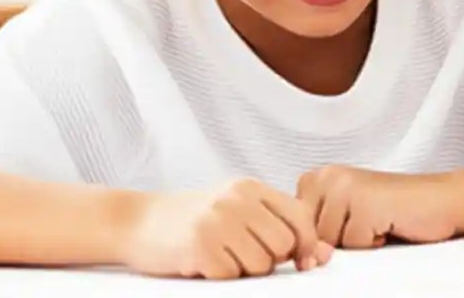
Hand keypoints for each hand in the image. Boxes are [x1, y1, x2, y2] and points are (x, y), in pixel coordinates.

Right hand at [122, 178, 331, 279]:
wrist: (138, 221)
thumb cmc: (194, 219)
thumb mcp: (237, 210)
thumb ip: (278, 226)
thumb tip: (325, 255)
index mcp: (250, 187)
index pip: (300, 216)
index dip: (307, 243)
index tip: (302, 260)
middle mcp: (236, 199)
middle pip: (283, 245)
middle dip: (271, 260)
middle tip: (243, 254)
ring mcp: (217, 220)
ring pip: (261, 265)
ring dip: (245, 271)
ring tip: (223, 256)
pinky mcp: (200, 245)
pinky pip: (231, 276)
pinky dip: (220, 276)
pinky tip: (204, 261)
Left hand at [296, 166, 455, 248]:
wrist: (437, 200)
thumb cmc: (391, 210)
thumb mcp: (343, 218)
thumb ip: (317, 234)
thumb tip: (307, 260)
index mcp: (317, 176)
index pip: (296, 227)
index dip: (323, 235)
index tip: (349, 219)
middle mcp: (327, 176)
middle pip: (311, 235)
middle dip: (339, 238)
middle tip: (367, 218)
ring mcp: (345, 188)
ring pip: (330, 241)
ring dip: (356, 241)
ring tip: (377, 220)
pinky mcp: (365, 204)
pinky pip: (354, 245)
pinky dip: (373, 242)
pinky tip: (388, 222)